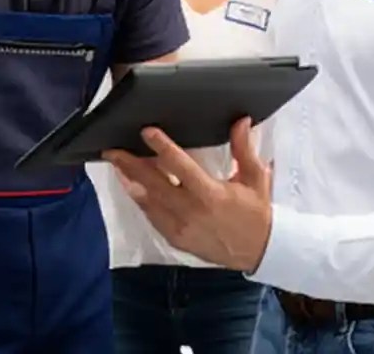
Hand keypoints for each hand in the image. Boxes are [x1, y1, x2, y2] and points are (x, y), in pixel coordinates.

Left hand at [103, 117, 272, 271]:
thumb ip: (243, 148)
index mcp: (212, 194)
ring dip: (130, 182)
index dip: (162, 148)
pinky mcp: (175, 239)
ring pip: (148, 202)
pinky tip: (132, 186)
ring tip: (117, 164)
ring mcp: (181, 228)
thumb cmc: (256, 213)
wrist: (260, 252)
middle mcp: (192, 212)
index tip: (147, 132)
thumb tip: (241, 121)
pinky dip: (141, 200)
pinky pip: (152, 217)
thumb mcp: (255, 178)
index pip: (181, 166)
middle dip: (131, 165)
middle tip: (113, 150)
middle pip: (154, 184)